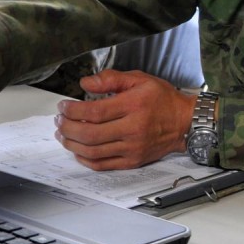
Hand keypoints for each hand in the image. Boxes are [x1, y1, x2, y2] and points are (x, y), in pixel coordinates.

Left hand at [54, 69, 197, 169]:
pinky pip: (102, 165)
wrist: (184, 122)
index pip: (95, 112)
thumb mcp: (140, 79)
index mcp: (134, 105)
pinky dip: (84, 159)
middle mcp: (133, 129)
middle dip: (67, 127)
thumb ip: (111, 79)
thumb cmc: (162, 99)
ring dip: (72, 143)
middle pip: (90, 134)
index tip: (63, 106)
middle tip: (59, 121)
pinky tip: (78, 149)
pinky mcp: (132, 161)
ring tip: (63, 134)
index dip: (73, 110)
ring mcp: (132, 148)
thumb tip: (86, 83)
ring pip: (93, 152)